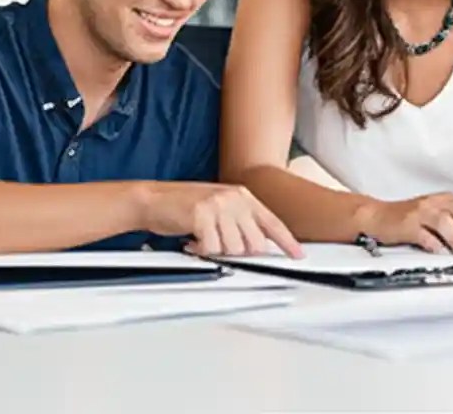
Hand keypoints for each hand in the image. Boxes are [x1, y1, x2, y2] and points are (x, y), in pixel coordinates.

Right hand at [141, 182, 302, 257]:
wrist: (154, 198)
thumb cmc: (185, 205)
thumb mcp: (220, 207)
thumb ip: (240, 221)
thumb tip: (257, 246)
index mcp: (243, 196)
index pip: (273, 222)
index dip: (287, 241)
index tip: (298, 255)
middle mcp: (234, 198)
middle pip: (255, 243)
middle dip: (240, 254)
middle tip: (221, 248)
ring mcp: (219, 205)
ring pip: (235, 249)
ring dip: (218, 252)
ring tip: (203, 241)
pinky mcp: (202, 215)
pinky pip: (212, 248)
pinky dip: (202, 251)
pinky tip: (193, 242)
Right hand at [366, 192, 452, 255]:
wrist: (379, 216)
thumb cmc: (412, 220)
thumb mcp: (440, 217)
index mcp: (450, 200)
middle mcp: (438, 202)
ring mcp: (422, 212)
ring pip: (447, 223)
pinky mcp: (408, 224)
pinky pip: (425, 234)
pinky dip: (435, 245)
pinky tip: (443, 254)